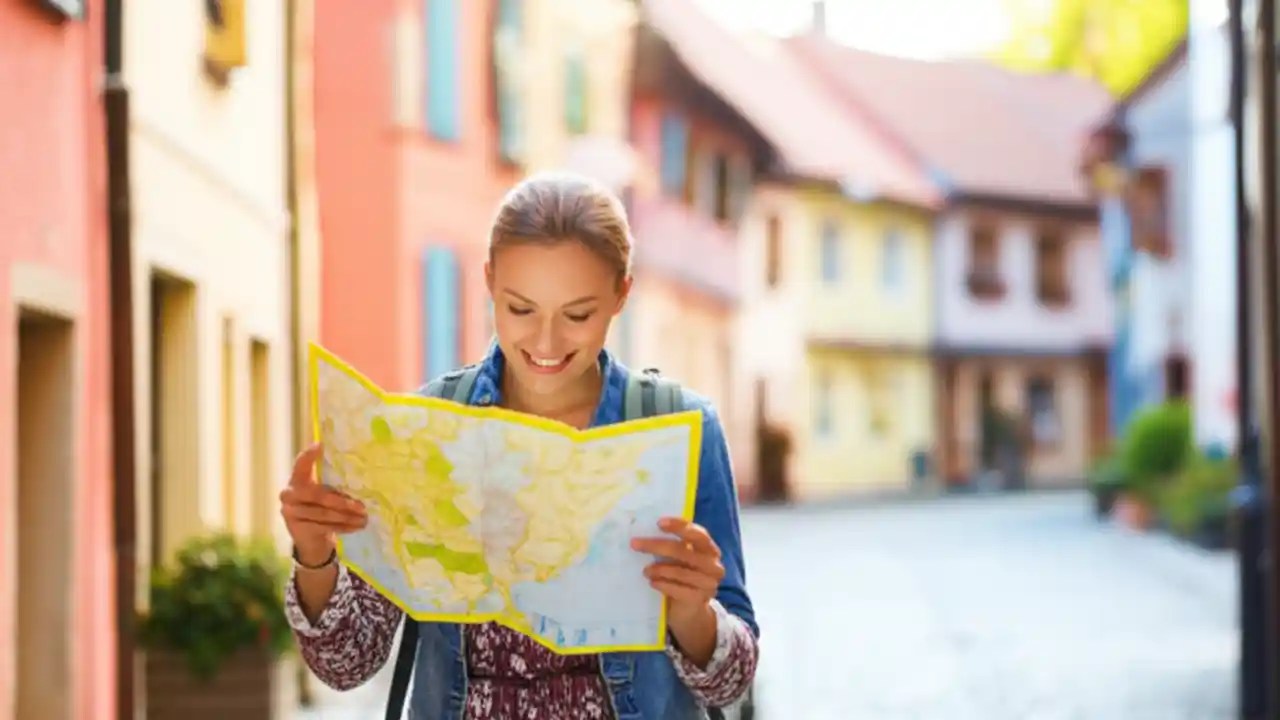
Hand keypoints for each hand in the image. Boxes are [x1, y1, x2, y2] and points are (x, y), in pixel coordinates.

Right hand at [279, 442, 366, 564]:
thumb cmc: (321, 507)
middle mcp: (289, 494)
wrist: (310, 538)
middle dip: (342, 502)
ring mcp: (291, 512)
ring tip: (364, 519)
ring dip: (346, 517)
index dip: (308, 456)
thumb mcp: (324, 492)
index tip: (320, 445)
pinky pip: (324, 527)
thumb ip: (332, 482)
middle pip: (317, 495)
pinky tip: (356, 527)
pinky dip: (343, 527)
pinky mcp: (298, 529)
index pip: (300, 464)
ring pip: (323, 513)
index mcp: (297, 479)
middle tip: (362, 506)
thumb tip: (362, 471)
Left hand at [631, 517, 724, 627]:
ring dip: (658, 569)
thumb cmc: (682, 578)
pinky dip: (663, 584)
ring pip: (679, 572)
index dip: (679, 527)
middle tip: (635, 544)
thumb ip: (673, 546)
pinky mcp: (699, 600)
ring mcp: (708, 584)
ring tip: (645, 570)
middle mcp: (713, 565)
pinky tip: (653, 583)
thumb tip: (644, 532)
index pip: (698, 534)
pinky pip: (677, 589)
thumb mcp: (681, 560)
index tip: (659, 523)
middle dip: (657, 546)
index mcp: (710, 550)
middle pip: (683, 551)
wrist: (690, 611)